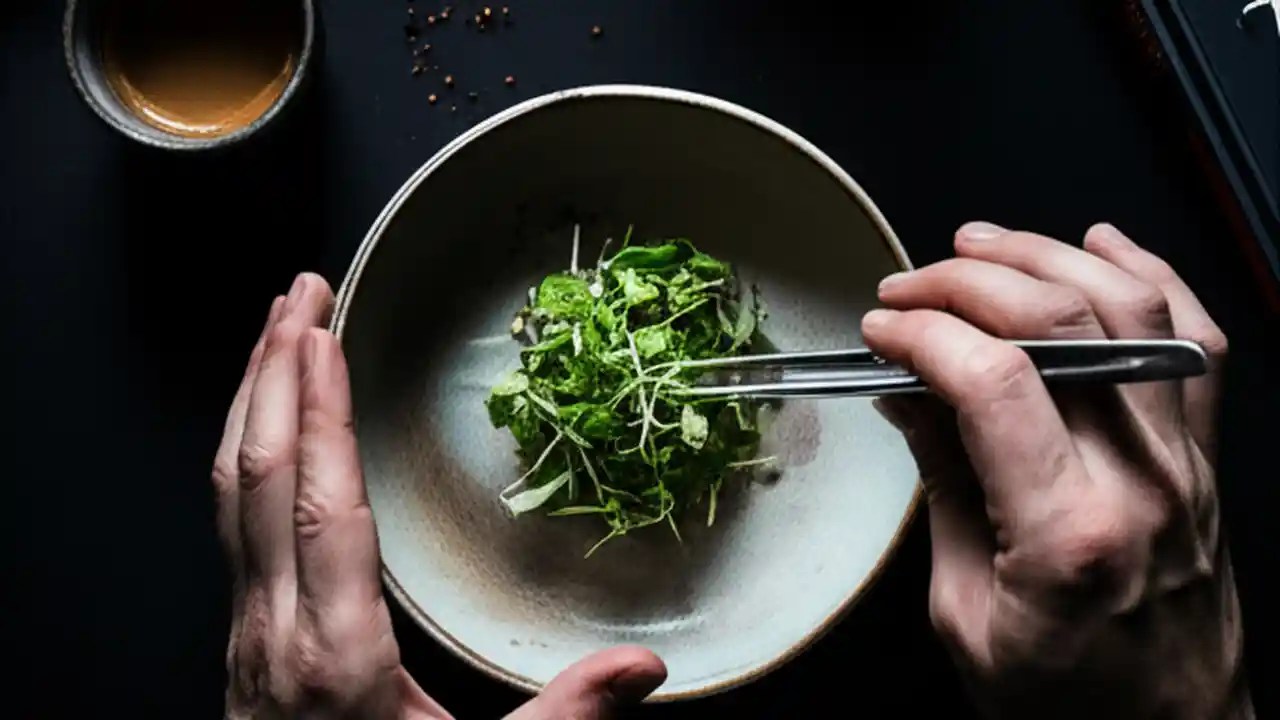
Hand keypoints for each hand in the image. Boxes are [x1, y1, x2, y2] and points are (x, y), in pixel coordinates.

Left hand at [211, 274, 665, 719]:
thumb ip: (564, 717)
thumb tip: (647, 669)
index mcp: (336, 654)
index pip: (322, 501)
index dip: (321, 408)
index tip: (323, 332)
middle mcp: (275, 631)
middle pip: (257, 475)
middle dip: (273, 370)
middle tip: (297, 291)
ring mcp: (246, 633)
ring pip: (228, 493)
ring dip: (248, 401)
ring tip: (273, 330)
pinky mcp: (242, 638)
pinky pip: (230, 521)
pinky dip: (244, 451)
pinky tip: (263, 427)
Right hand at [863, 223, 1250, 718]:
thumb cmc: (1068, 701)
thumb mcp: (965, 614)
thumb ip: (943, 492)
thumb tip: (909, 398)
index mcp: (1068, 535)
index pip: (994, 383)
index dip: (924, 336)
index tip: (880, 332)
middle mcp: (1141, 481)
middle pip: (1061, 325)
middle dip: (968, 282)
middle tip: (910, 286)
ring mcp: (1184, 460)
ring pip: (1131, 308)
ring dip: (1046, 256)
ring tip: (979, 242)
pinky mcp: (1204, 455)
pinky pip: (1198, 339)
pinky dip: (1149, 274)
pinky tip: (1098, 243)